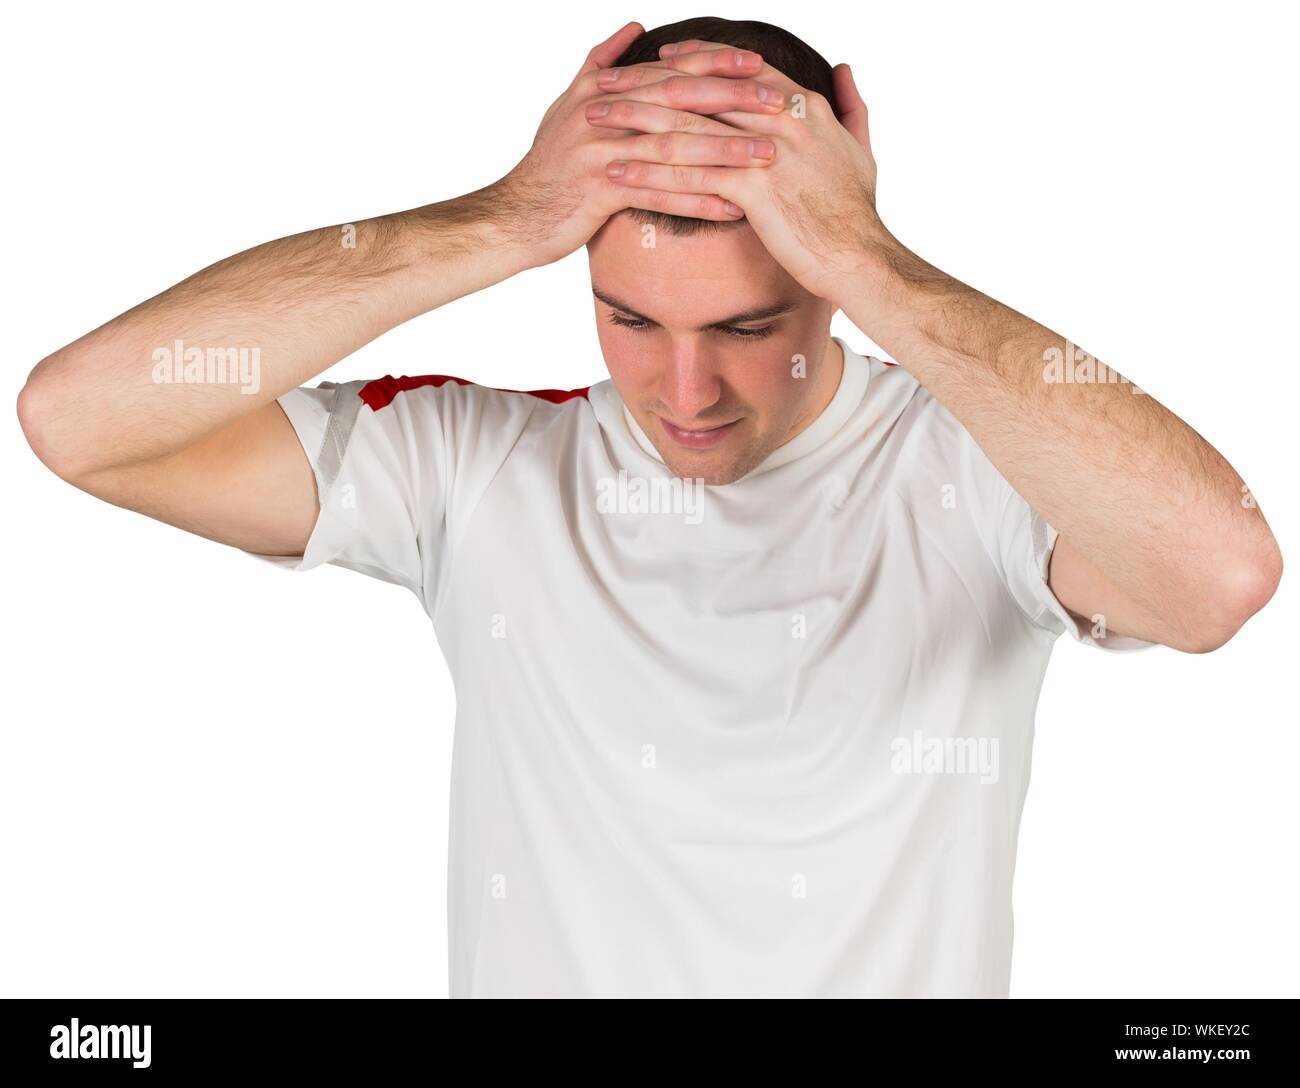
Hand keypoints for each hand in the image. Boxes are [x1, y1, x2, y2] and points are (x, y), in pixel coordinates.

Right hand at [491, 23, 786, 266]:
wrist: (514, 216)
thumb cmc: (548, 165)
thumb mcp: (568, 105)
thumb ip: (600, 63)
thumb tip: (635, 28)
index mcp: (604, 89)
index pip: (669, 70)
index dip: (715, 64)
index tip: (759, 63)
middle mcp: (603, 113)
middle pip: (680, 102)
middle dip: (734, 102)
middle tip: (780, 105)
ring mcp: (601, 150)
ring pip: (675, 147)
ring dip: (726, 153)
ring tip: (769, 157)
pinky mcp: (599, 191)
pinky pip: (660, 195)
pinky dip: (699, 201)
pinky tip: (735, 207)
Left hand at [586, 37, 886, 304]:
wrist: (861, 256)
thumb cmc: (857, 212)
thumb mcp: (861, 148)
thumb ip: (851, 106)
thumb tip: (845, 71)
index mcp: (803, 105)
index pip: (737, 69)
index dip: (697, 59)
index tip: (662, 56)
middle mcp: (782, 119)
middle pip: (700, 90)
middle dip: (647, 84)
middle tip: (608, 83)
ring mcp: (767, 151)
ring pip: (686, 127)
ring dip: (635, 122)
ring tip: (595, 122)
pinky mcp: (753, 189)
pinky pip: (688, 175)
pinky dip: (649, 172)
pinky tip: (619, 173)